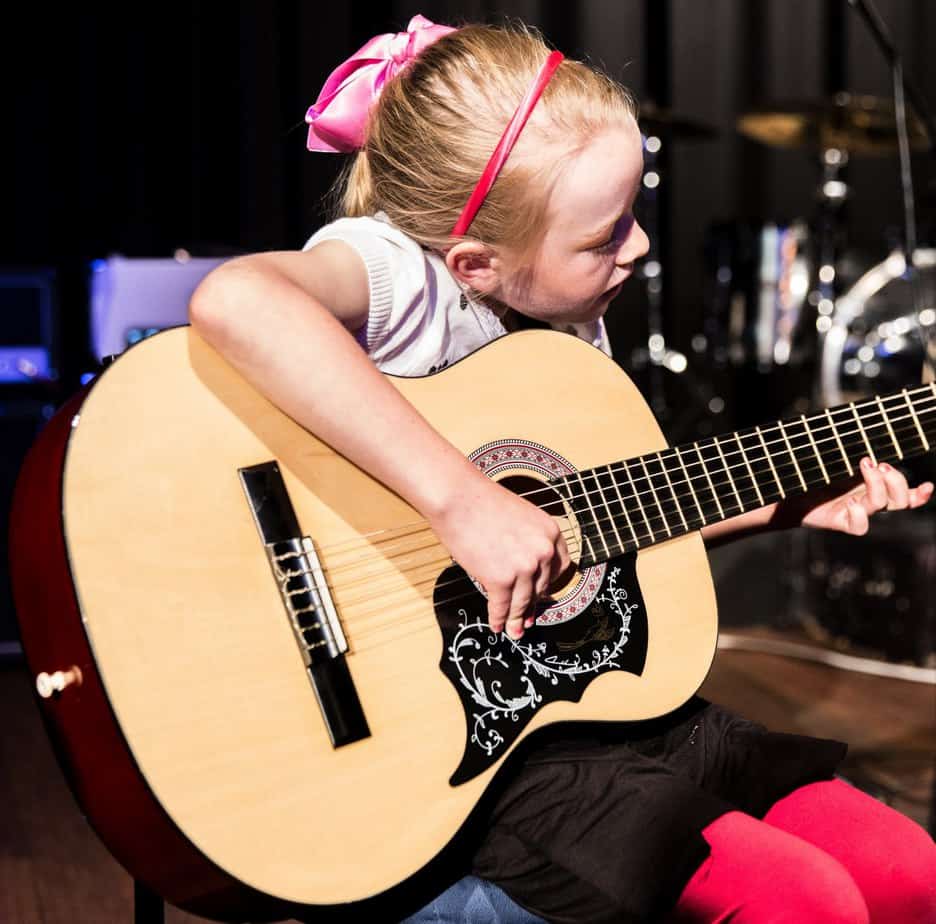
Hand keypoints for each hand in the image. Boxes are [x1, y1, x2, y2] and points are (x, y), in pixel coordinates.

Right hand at [428, 473, 571, 639]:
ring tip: (513, 630)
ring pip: (522, 602)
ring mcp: (523, 568)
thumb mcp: (520, 517)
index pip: (560, 568)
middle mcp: (543, 552)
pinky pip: (501, 607)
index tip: (543, 595)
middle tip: (526, 617)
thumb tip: (523, 572)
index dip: (550, 585)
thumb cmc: (480, 502)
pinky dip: (498, 619)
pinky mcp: (500, 580)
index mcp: (551, 532)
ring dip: (516, 619)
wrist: (457, 497)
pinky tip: (496, 625)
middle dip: (531, 604)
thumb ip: (528, 541)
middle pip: (541, 588)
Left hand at [778, 457, 932, 534]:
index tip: (929, 486)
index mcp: (870, 487)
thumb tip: (865, 433)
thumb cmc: (808, 474)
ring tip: (864, 466)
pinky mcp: (839, 522)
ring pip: (882, 505)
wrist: (784, 494)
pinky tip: (850, 502)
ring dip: (878, 484)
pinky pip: (859, 527)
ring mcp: (854, 511)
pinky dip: (859, 514)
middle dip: (897, 480)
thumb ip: (850, 449)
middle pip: (900, 500)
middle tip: (878, 463)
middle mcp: (867, 501)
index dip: (919, 494)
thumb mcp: (833, 459)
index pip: (904, 495)